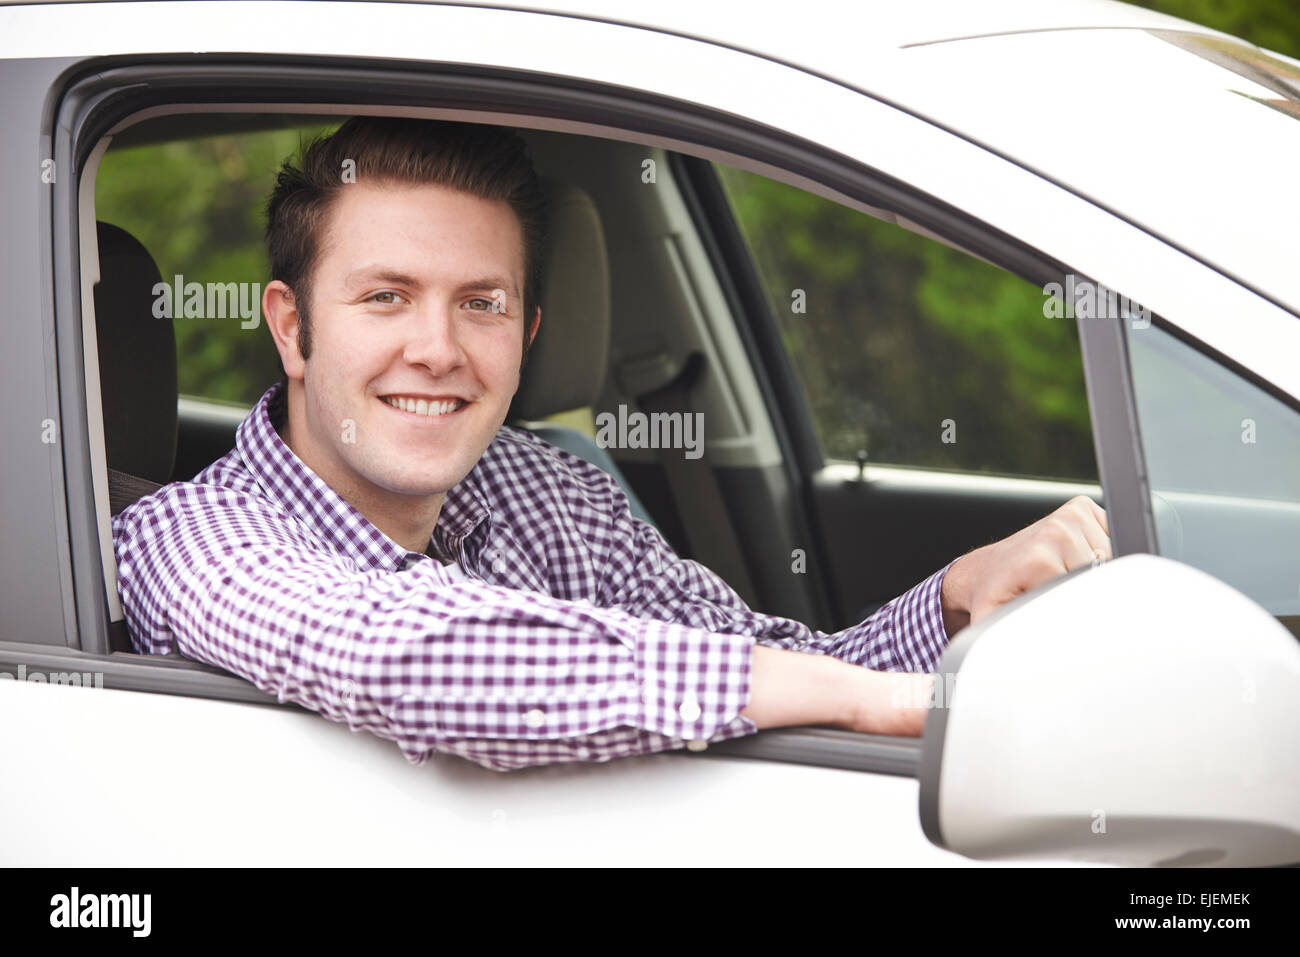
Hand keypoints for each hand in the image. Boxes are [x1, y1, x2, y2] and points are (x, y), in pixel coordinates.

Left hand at [940, 495, 1109, 630]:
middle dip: (1087, 591)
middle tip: (1058, 594)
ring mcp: (1071, 516)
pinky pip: (1111, 537)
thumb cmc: (996, 598)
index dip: (1079, 606)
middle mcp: (1057, 532)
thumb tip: (1048, 661)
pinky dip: (1102, 553)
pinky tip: (1073, 560)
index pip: (1088, 592)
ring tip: (1062, 577)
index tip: (1062, 608)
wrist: (984, 572)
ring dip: (1094, 574)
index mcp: (1039, 560)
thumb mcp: (1001, 624)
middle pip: (1103, 576)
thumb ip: (1020, 642)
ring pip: (1112, 559)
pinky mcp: (1083, 510)